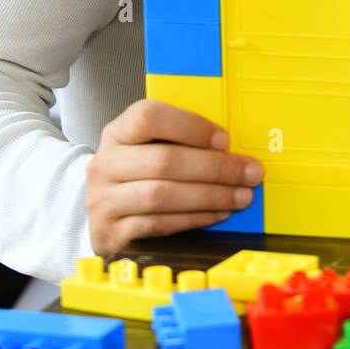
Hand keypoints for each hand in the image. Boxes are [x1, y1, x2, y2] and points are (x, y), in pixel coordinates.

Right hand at [86, 100, 262, 256]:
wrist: (99, 212)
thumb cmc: (134, 173)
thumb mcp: (146, 147)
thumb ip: (178, 140)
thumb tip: (230, 146)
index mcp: (118, 132)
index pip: (150, 117)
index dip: (191, 126)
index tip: (225, 139)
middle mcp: (106, 163)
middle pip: (164, 160)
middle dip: (215, 167)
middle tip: (249, 172)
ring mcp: (104, 199)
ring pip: (162, 195)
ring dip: (209, 196)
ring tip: (241, 196)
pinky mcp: (110, 231)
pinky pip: (159, 224)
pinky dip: (194, 219)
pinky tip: (218, 213)